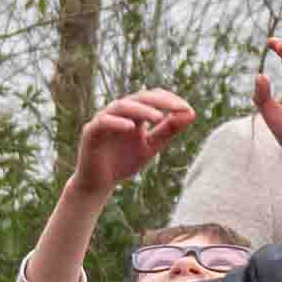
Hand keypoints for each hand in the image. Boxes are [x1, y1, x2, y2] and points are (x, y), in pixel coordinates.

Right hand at [69, 88, 194, 207]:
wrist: (99, 184)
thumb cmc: (123, 162)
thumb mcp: (151, 146)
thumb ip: (168, 130)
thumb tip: (191, 113)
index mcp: (133, 113)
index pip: (152, 97)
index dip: (170, 100)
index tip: (188, 109)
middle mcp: (118, 112)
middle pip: (139, 97)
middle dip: (160, 101)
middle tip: (178, 107)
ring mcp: (103, 119)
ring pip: (122, 106)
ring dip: (140, 110)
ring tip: (158, 117)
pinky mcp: (91, 132)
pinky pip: (103, 122)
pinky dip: (116, 122)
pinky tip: (130, 127)